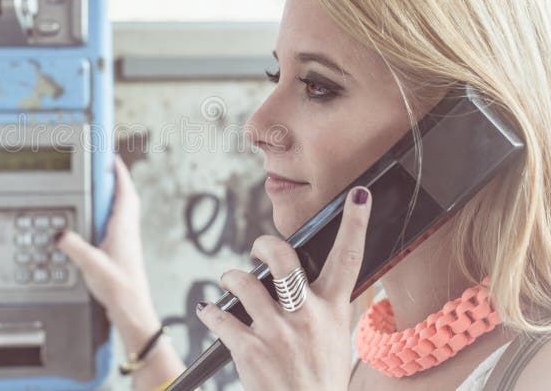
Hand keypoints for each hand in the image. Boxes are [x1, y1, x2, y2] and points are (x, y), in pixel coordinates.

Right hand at [54, 155, 159, 348]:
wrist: (133, 309)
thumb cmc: (120, 287)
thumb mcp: (91, 264)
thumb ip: (74, 246)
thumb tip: (61, 234)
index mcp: (123, 226)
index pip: (124, 191)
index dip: (119, 172)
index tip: (112, 157)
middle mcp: (127, 229)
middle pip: (125, 197)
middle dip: (116, 181)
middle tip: (103, 169)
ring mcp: (126, 240)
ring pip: (122, 210)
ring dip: (113, 197)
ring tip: (98, 190)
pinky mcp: (122, 250)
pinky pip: (117, 224)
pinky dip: (108, 215)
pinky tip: (96, 221)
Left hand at [196, 186, 372, 390]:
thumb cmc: (320, 378)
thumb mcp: (337, 339)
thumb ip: (325, 306)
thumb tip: (309, 275)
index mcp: (333, 309)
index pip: (349, 258)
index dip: (356, 222)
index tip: (358, 195)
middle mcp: (307, 316)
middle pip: (282, 257)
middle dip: (262, 245)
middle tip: (257, 251)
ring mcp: (277, 332)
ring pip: (242, 282)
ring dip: (230, 279)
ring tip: (229, 285)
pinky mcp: (249, 350)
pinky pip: (218, 316)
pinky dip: (209, 312)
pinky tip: (210, 312)